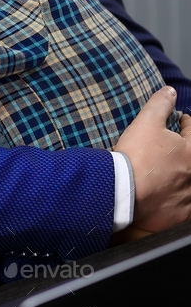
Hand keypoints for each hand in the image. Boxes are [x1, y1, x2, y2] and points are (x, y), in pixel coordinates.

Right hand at [114, 86, 190, 232]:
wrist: (122, 193)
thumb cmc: (137, 157)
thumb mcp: (146, 121)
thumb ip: (161, 104)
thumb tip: (170, 91)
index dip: (185, 123)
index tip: (181, 119)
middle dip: (184, 150)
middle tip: (175, 145)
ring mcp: (187, 197)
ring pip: (189, 184)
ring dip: (182, 174)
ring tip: (170, 171)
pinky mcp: (178, 215)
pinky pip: (184, 206)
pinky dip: (178, 198)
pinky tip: (169, 195)